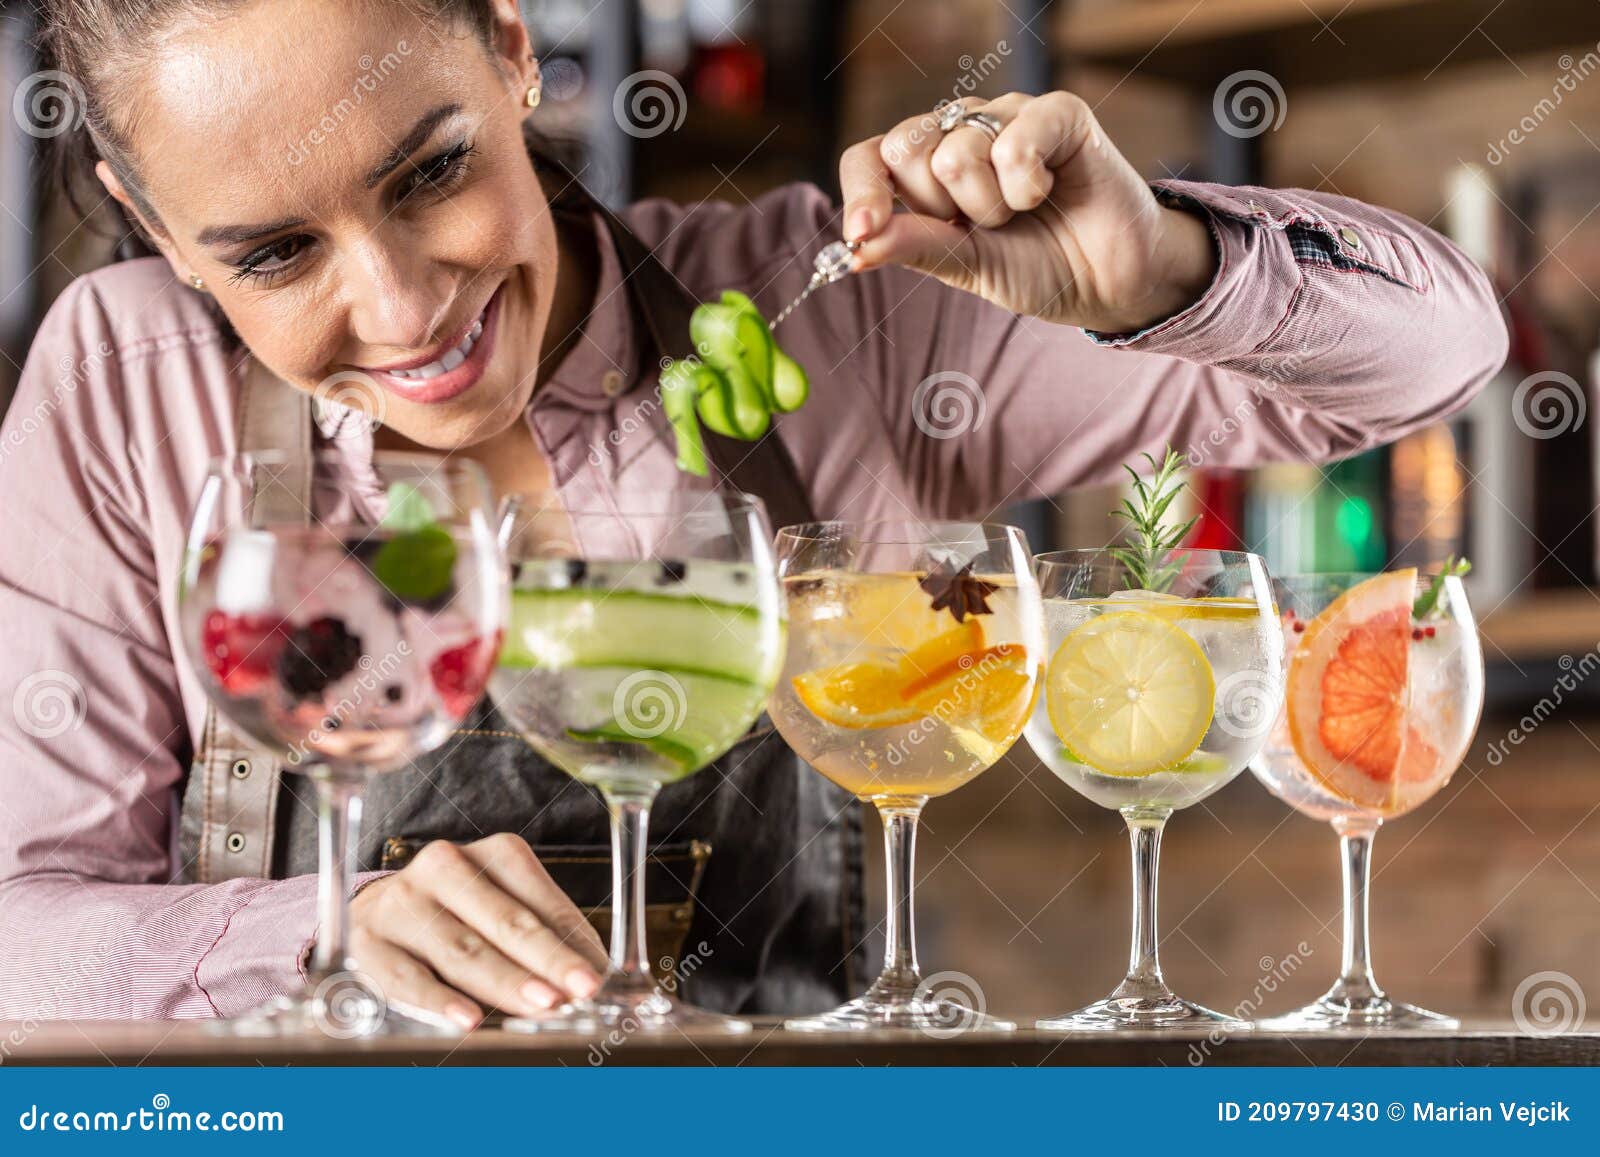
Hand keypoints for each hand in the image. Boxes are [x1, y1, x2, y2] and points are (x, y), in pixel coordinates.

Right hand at [347, 833, 607, 1027]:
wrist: (378, 912)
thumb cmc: (462, 917)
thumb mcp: (507, 914)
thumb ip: (548, 940)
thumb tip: (594, 979)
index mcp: (495, 853)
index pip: (542, 904)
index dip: (570, 944)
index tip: (595, 979)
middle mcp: (446, 866)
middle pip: (506, 922)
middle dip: (546, 961)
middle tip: (577, 993)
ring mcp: (403, 901)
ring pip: (462, 950)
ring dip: (505, 982)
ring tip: (540, 1006)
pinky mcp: (369, 940)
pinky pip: (408, 977)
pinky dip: (440, 1002)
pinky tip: (469, 1020)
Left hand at [839, 92, 1217, 333]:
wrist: (1108, 281)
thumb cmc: (1037, 267)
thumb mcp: (965, 267)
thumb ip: (913, 247)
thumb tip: (853, 249)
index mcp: (927, 172)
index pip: (868, 159)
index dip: (860, 193)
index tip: (861, 233)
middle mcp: (961, 134)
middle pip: (905, 150)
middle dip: (940, 208)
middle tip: (984, 225)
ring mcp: (1006, 118)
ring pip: (956, 152)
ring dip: (990, 205)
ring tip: (1023, 212)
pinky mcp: (1057, 113)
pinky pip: (1014, 142)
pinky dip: (1027, 185)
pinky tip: (1049, 191)